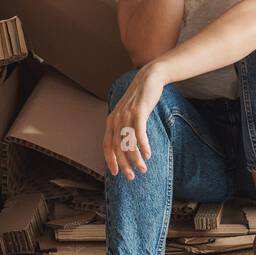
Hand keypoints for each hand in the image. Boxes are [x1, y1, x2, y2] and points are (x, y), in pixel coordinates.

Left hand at [103, 63, 165, 177]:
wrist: (148, 78)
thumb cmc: (140, 99)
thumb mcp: (128, 113)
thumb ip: (124, 127)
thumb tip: (125, 146)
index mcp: (111, 120)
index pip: (107, 145)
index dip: (110, 160)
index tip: (115, 173)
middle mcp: (116, 118)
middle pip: (117, 147)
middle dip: (123, 164)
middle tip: (131, 176)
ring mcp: (127, 115)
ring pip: (128, 142)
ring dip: (135, 158)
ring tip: (143, 169)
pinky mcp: (139, 111)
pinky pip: (139, 133)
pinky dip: (143, 145)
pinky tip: (148, 154)